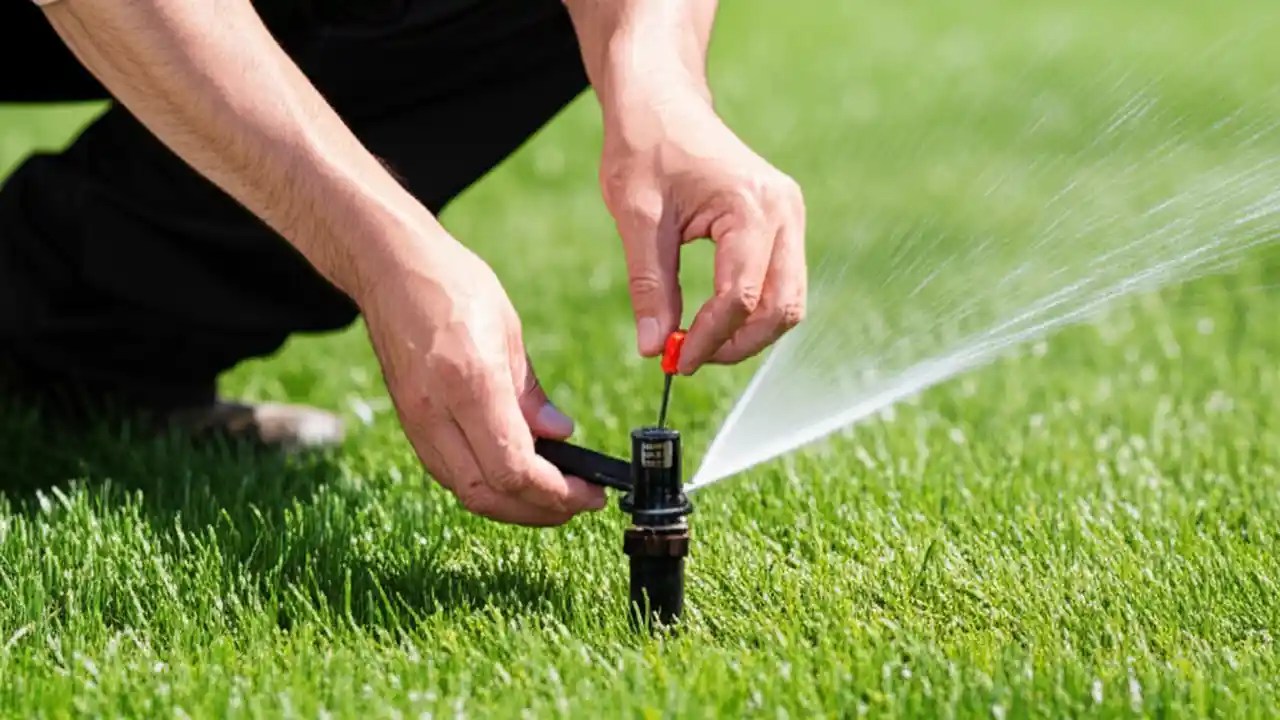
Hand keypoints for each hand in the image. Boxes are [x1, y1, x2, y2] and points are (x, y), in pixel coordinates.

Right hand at [358, 234, 605, 525]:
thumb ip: (531, 394)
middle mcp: (437, 411)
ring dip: (512, 505)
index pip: (514, 468)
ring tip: (553, 497)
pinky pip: (450, 473)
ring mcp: (416, 421)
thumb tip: (560, 437)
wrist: (389, 266)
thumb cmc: (453, 285)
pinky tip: (516, 477)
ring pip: (466, 491)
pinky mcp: (409, 422)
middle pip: (488, 494)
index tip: (589, 494)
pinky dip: (486, 485)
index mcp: (471, 382)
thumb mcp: (509, 330)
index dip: (555, 494)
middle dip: (538, 510)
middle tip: (578, 503)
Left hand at [599, 86, 807, 373]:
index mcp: (751, 207)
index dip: (707, 339)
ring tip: (696, 344)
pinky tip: (711, 321)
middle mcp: (784, 211)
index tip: (673, 362)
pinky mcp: (782, 223)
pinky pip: (781, 284)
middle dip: (737, 345)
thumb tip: (652, 349)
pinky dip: (752, 312)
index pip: (740, 297)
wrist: (661, 102)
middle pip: (782, 308)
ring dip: (748, 334)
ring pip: (788, 302)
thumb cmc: (644, 148)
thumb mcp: (636, 218)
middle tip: (687, 360)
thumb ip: (649, 285)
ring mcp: (790, 216)